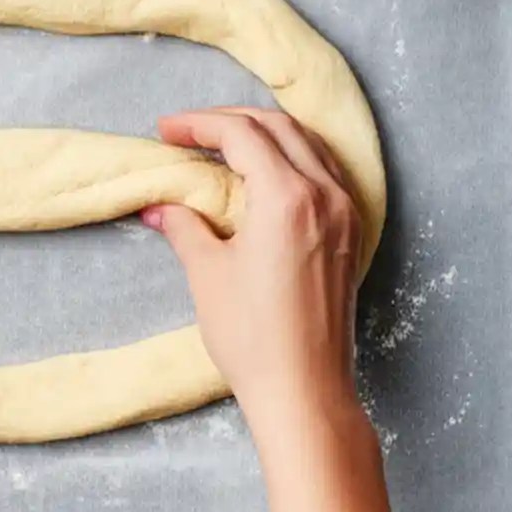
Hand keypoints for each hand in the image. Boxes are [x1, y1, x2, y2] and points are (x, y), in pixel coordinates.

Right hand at [140, 108, 360, 418]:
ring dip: (263, 132)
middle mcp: (324, 195)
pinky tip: (266, 171)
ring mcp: (345, 212)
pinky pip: (325, 170)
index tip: (166, 131)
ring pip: (307, 143)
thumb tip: (159, 207)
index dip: (199, 125)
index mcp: (287, 198)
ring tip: (223, 144)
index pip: (242, 135)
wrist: (304, 390)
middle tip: (187, 132)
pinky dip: (291, 156)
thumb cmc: (252, 337)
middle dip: (228, 121)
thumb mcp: (207, 274)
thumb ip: (185, 227)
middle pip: (277, 127)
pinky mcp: (352, 233)